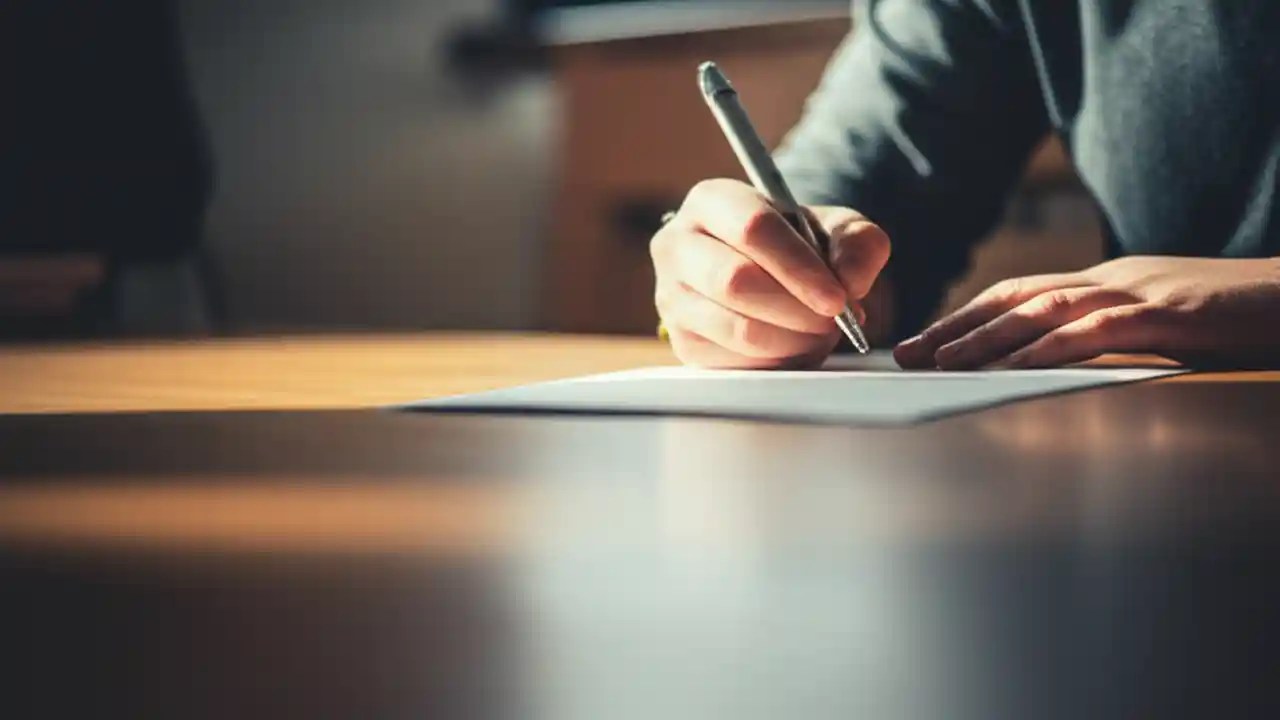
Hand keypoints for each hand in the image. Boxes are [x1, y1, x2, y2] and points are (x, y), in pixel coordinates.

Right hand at [651, 179, 890, 368]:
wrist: (762, 273)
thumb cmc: (795, 246)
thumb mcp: (835, 229)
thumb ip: (857, 244)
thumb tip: (850, 283)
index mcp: (712, 201)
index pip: (752, 228)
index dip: (798, 267)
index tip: (836, 298)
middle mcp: (678, 245)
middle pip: (735, 281)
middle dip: (796, 309)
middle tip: (833, 322)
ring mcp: (671, 296)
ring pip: (736, 329)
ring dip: (792, 340)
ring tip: (819, 333)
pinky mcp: (681, 341)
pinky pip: (733, 363)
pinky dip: (775, 361)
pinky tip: (793, 346)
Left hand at [894, 256, 1279, 369]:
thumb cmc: (1239, 323)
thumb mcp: (1163, 331)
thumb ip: (1113, 342)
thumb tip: (1059, 370)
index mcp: (1110, 284)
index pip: (1021, 296)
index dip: (967, 317)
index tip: (923, 343)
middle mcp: (1114, 281)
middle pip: (1016, 297)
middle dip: (955, 325)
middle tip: (905, 353)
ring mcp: (1141, 293)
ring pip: (1044, 309)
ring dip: (986, 335)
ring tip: (940, 361)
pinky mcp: (1171, 315)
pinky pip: (1098, 330)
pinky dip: (1051, 347)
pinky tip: (1015, 365)